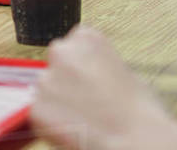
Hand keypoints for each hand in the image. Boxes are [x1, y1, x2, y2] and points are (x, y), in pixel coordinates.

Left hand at [31, 26, 176, 149]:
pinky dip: (52, 123)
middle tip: (87, 103)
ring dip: (59, 103)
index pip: (74, 45)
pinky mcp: (35, 106)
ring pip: (47, 90)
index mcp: (85, 38)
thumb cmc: (141, 111)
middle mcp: (61, 52)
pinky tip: (75, 130)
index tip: (93, 81)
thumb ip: (100, 64)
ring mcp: (45, 78)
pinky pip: (40, 114)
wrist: (136, 141)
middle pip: (57, 65)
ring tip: (85, 120)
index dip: (83, 66)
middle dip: (66, 81)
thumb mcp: (127, 71)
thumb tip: (92, 72)